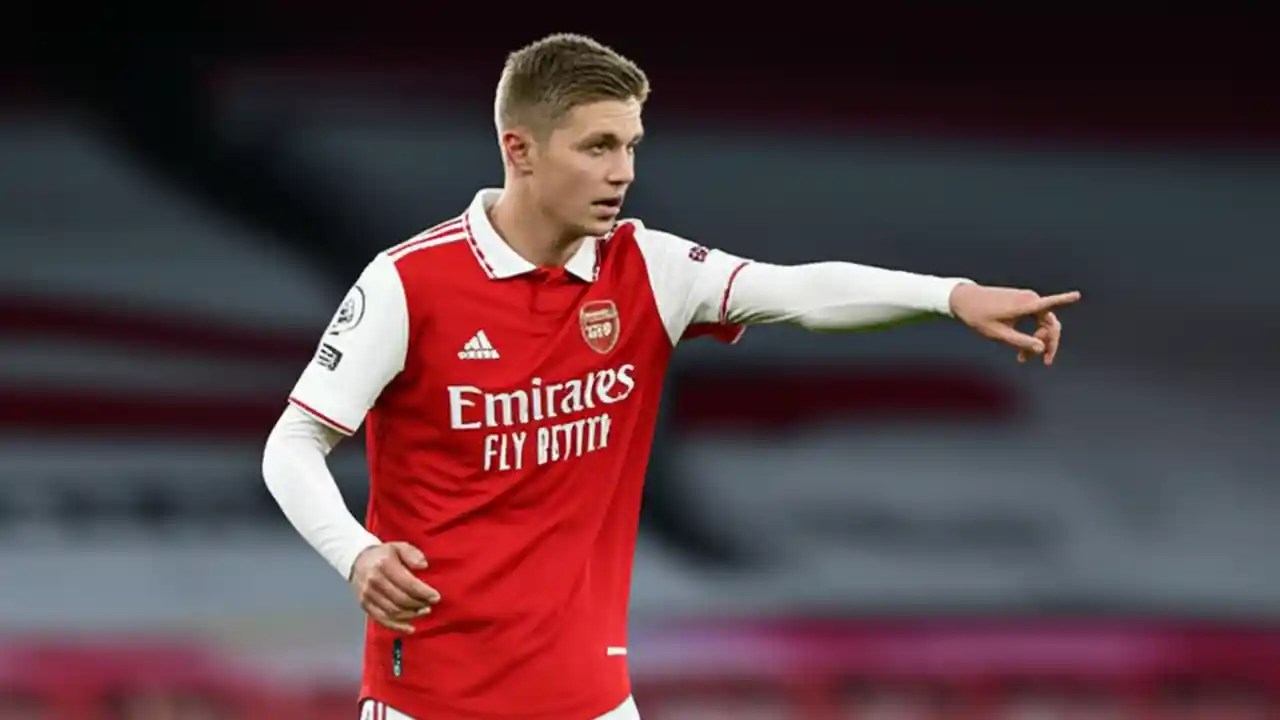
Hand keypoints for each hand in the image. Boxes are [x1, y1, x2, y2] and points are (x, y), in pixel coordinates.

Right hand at [349, 542, 441, 633]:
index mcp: (384, 564)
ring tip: (423, 611)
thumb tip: (424, 566)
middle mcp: (374, 581)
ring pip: (393, 611)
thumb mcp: (399, 546)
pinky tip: (410, 628)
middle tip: (430, 604)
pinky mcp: (364, 605)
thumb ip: (412, 554)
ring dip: (411, 615)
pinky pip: (382, 619)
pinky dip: (397, 626)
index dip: (423, 592)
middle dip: (419, 604)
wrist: (358, 560)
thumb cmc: (384, 554)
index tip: (436, 597)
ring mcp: (368, 595)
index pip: (407, 583)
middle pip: (401, 599)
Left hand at [949, 283, 1081, 365]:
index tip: (1077, 295)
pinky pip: (1035, 319)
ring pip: (1042, 323)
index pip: (1048, 303)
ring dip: (1037, 341)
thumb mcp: (998, 334)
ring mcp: (1026, 299)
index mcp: (1024, 305)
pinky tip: (1021, 349)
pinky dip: (1031, 334)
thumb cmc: (979, 317)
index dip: (1064, 299)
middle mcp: (1029, 299)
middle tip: (1043, 362)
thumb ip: (1020, 342)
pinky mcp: (1022, 302)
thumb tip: (1042, 348)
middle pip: (1050, 323)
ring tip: (1022, 358)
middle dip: (1048, 343)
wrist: (964, 300)